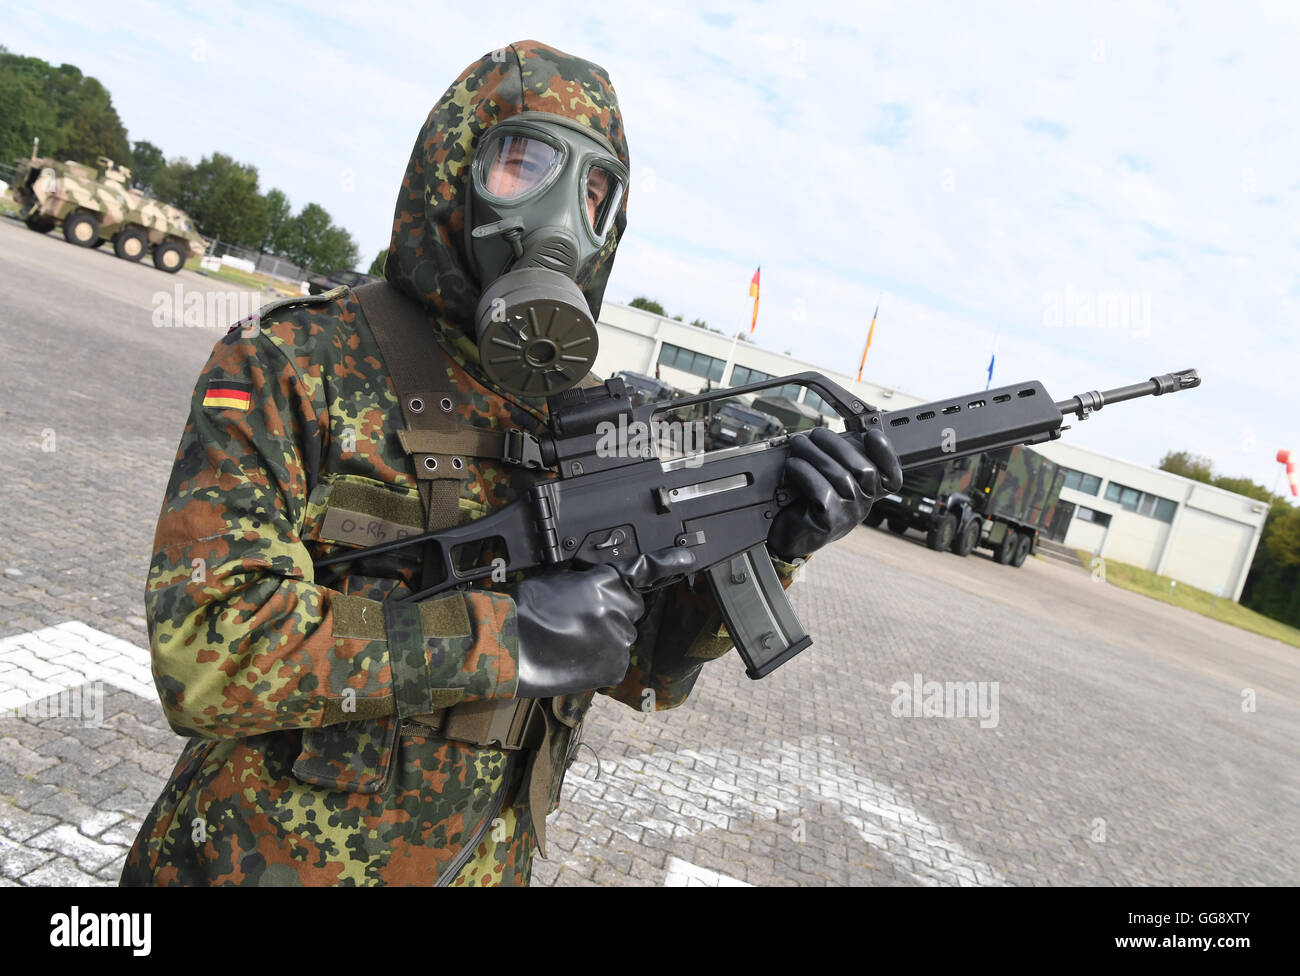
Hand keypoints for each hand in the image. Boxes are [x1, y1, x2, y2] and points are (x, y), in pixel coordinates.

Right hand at [512, 547, 695, 697]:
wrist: (510, 646)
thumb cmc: (525, 611)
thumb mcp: (559, 579)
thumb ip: (589, 582)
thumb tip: (600, 588)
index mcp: (605, 581)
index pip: (644, 569)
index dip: (669, 562)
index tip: (688, 556)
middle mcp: (619, 608)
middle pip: (631, 608)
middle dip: (613, 612)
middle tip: (580, 619)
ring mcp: (619, 639)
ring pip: (622, 636)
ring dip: (604, 637)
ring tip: (570, 640)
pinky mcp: (614, 666)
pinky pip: (615, 661)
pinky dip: (599, 660)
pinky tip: (574, 657)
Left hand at [768, 427, 901, 561]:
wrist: (791, 534)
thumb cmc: (808, 501)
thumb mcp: (828, 478)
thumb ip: (837, 460)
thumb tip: (830, 436)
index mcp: (868, 492)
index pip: (891, 477)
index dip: (888, 455)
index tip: (873, 435)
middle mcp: (864, 504)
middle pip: (865, 469)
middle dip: (838, 445)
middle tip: (816, 434)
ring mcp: (850, 515)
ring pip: (840, 476)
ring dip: (815, 454)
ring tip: (798, 444)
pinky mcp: (831, 522)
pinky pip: (822, 491)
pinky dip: (806, 472)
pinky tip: (793, 465)